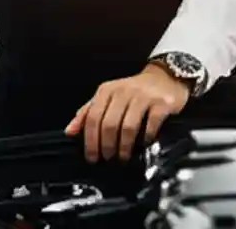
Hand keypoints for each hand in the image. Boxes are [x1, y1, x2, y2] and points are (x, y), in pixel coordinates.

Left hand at [65, 64, 189, 162]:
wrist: (165, 77)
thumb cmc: (133, 91)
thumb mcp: (107, 97)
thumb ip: (88, 112)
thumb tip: (70, 132)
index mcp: (106, 91)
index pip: (92, 117)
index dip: (90, 139)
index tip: (91, 156)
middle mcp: (123, 92)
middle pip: (108, 123)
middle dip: (106, 145)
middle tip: (107, 159)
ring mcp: (143, 97)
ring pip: (128, 126)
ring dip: (124, 146)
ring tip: (123, 157)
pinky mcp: (162, 103)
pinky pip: (151, 124)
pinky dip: (146, 137)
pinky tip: (144, 144)